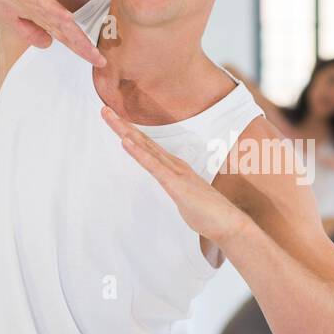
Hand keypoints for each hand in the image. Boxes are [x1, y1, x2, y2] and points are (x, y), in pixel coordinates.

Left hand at [99, 104, 248, 242]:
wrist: (230, 224)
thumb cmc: (209, 214)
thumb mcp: (187, 200)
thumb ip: (178, 191)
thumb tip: (175, 190)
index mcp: (175, 168)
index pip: (148, 149)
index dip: (131, 134)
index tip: (116, 122)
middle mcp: (174, 165)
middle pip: (143, 142)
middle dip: (122, 126)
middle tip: (104, 110)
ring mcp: (175, 172)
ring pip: (145, 148)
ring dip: (125, 131)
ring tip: (108, 116)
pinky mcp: (176, 184)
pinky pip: (154, 166)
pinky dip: (139, 153)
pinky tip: (126, 141)